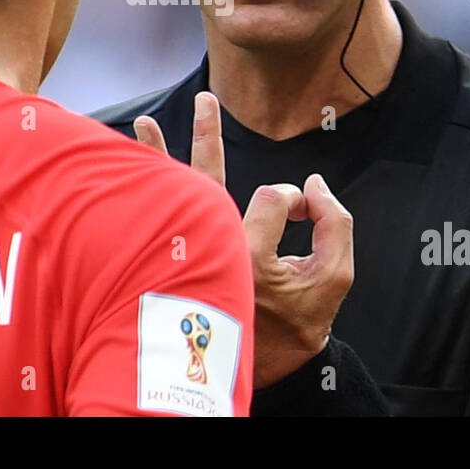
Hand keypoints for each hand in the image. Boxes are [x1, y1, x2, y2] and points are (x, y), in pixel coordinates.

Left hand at [133, 97, 353, 388]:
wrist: (259, 368)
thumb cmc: (295, 327)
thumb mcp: (332, 282)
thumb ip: (335, 228)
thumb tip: (313, 184)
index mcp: (248, 257)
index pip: (274, 198)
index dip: (297, 200)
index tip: (306, 216)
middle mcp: (210, 251)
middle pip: (204, 181)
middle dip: (206, 137)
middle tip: (206, 100)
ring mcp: (190, 255)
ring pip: (170, 195)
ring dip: (157, 156)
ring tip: (141, 123)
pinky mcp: (179, 260)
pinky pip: (157, 219)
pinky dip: (146, 191)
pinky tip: (134, 169)